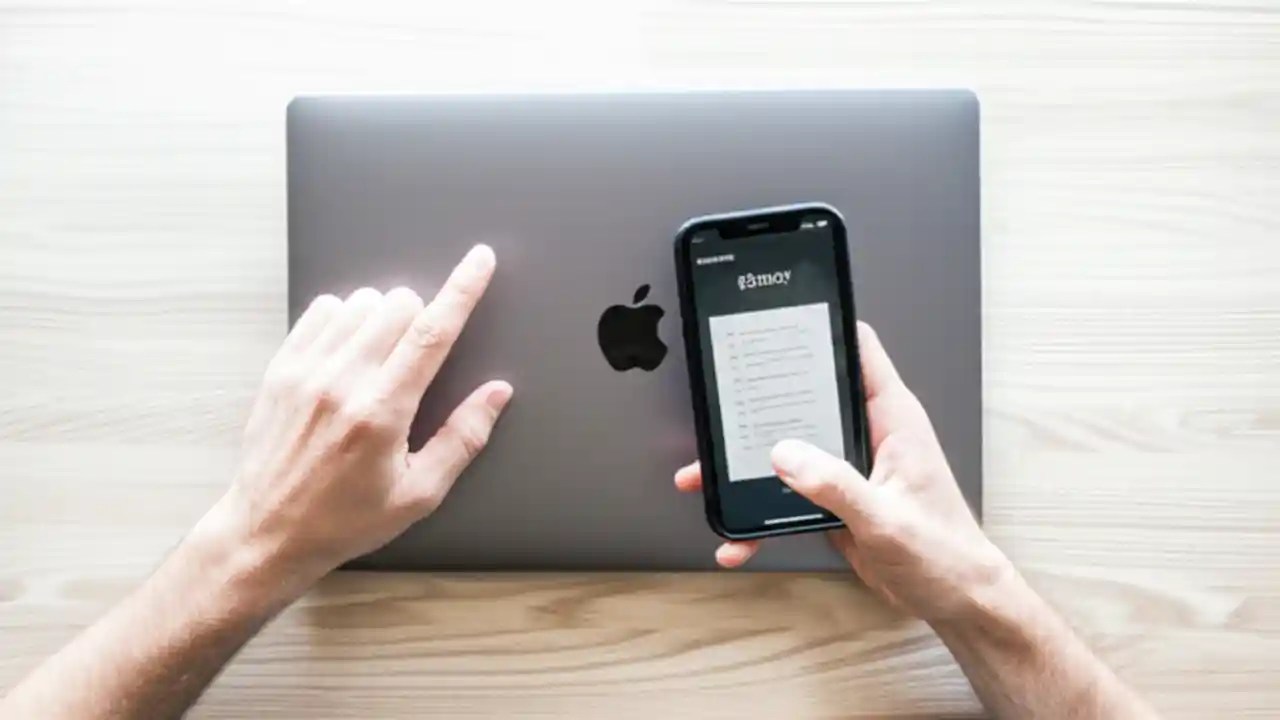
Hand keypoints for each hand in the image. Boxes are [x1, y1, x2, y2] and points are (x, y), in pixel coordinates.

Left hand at [194, 245, 511, 596]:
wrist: (267, 533)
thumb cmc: (344, 520)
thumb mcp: (419, 494)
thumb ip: (462, 438)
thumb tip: (497, 393)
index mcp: (382, 413)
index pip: (432, 333)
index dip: (462, 289)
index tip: (480, 260)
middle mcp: (341, 383)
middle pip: (398, 306)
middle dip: (422, 316)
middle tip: (418, 359)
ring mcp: (305, 372)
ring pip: (361, 302)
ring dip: (383, 317)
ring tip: (381, 361)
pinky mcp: (281, 369)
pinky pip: (321, 311)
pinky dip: (345, 318)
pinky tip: (349, 353)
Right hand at [674, 322, 1008, 621]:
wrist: (953, 599)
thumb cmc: (944, 553)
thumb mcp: (887, 519)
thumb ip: (837, 485)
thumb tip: (786, 454)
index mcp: (891, 419)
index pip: (857, 350)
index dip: (819, 328)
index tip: (776, 322)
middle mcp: (867, 434)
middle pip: (804, 398)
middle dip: (758, 404)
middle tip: (720, 407)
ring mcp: (847, 465)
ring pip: (787, 448)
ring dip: (746, 465)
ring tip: (706, 477)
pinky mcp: (833, 498)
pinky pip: (786, 495)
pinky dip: (758, 516)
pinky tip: (738, 539)